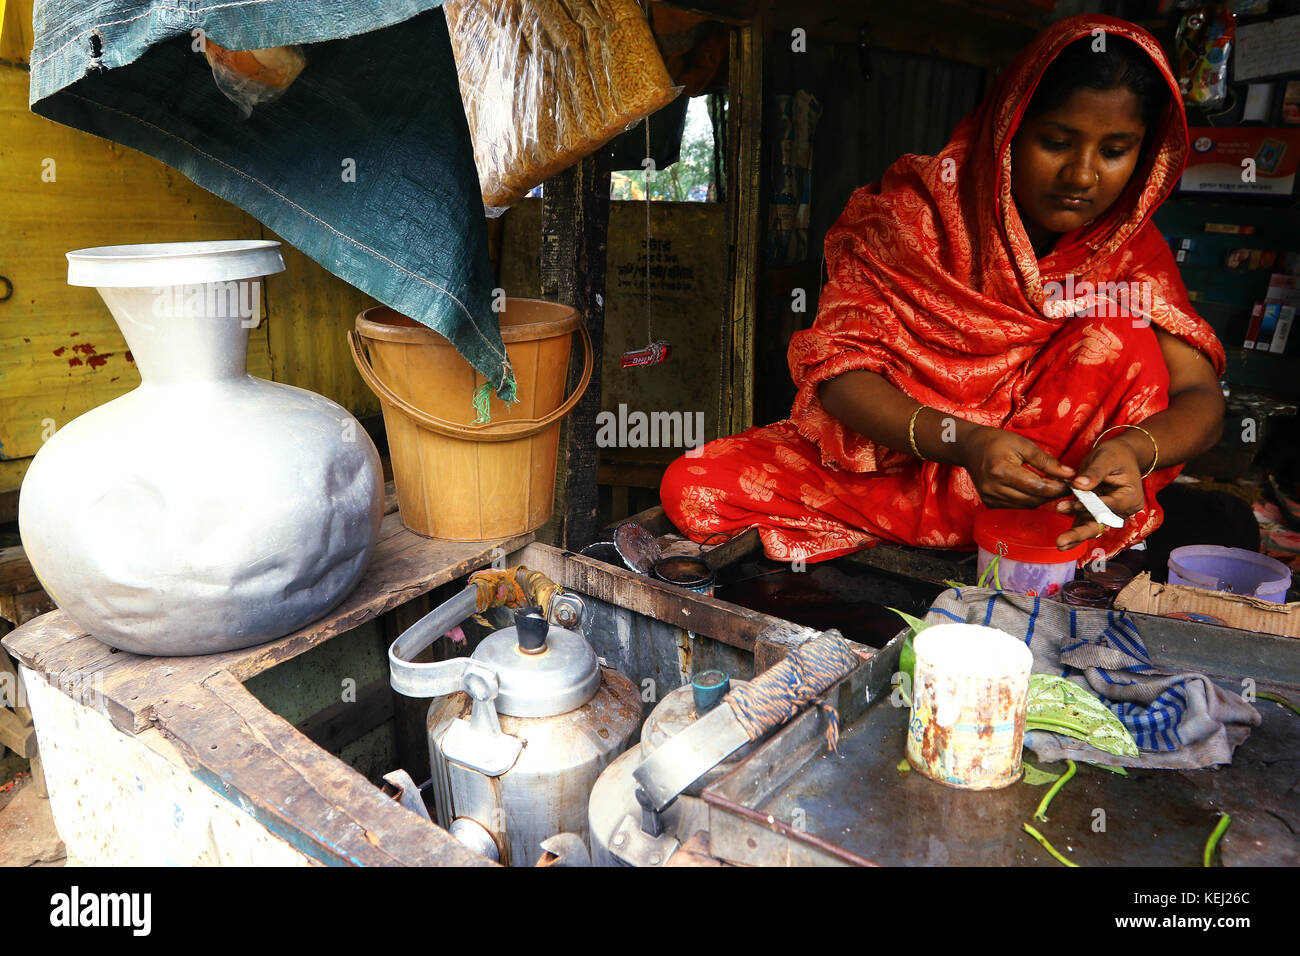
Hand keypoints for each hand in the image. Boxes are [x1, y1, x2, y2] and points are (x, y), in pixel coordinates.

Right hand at [959, 426, 1074, 508]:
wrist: (970, 448)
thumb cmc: (997, 442)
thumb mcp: (1023, 445)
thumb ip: (1046, 461)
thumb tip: (1069, 474)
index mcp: (1001, 470)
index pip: (1036, 486)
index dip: (1056, 487)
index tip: (1070, 484)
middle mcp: (993, 487)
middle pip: (1032, 499)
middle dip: (1052, 494)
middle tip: (1065, 486)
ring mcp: (990, 497)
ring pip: (1025, 506)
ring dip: (1041, 499)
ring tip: (1052, 488)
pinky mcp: (989, 503)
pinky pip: (1016, 507)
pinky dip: (1029, 501)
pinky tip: (1035, 491)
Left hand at [1053, 438, 1147, 549]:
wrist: (1119, 456)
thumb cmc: (1115, 455)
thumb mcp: (1106, 458)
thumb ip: (1094, 473)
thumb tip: (1079, 485)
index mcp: (1130, 496)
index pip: (1108, 504)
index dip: (1089, 505)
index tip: (1071, 505)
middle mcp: (1121, 510)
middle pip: (1100, 523)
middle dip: (1080, 533)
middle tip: (1061, 541)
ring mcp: (1108, 513)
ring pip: (1091, 527)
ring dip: (1075, 536)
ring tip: (1059, 544)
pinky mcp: (1095, 513)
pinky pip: (1085, 524)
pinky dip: (1074, 533)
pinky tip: (1062, 543)